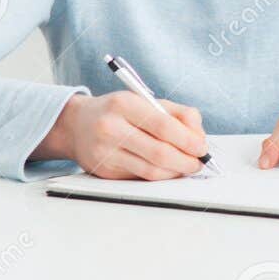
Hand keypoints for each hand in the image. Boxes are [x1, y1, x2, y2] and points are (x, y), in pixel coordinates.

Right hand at [47, 92, 207, 180]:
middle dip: (186, 161)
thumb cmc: (119, 111)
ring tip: (187, 166)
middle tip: (199, 162)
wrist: (76, 125)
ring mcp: (105, 153)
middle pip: (158, 152)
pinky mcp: (104, 172)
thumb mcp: (147, 101)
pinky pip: (140, 178)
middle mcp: (110, 129)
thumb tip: (199, 137)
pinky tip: (168, 170)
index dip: (188, 140)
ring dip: (175, 172)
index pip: (163, 126)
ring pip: (150, 170)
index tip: (202, 147)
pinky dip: (160, 176)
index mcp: (124, 105)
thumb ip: (179, 114)